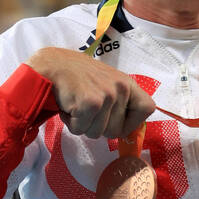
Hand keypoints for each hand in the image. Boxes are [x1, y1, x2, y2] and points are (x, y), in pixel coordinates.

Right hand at [26, 46, 155, 139]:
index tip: (115, 118)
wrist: (51, 65)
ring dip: (82, 124)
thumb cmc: (77, 79)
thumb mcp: (106, 85)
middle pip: (116, 131)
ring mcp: (107, 95)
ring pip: (97, 134)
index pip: (148, 108)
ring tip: (76, 103)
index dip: (132, 121)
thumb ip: (120, 104)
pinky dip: (71, 122)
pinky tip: (68, 104)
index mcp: (128, 83)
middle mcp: (121, 88)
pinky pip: (81, 130)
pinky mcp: (91, 103)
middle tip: (86, 106)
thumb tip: (128, 133)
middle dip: (97, 126)